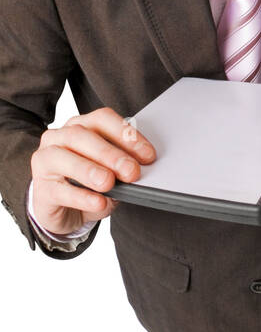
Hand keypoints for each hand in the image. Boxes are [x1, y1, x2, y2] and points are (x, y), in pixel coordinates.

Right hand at [30, 108, 155, 235]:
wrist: (65, 212)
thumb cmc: (90, 185)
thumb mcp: (111, 174)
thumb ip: (121, 168)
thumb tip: (137, 170)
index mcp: (80, 125)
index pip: (102, 119)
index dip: (126, 135)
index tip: (148, 155)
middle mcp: (59, 137)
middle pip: (82, 135)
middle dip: (109, 153)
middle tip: (131, 171)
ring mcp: (45, 161)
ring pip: (63, 157)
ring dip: (89, 170)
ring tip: (109, 183)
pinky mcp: (41, 189)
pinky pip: (59, 190)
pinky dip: (82, 197)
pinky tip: (98, 202)